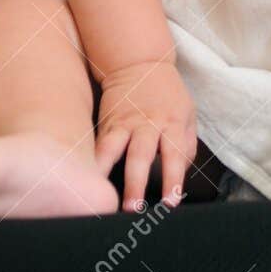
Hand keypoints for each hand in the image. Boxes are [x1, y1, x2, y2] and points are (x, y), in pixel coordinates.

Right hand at [93, 58, 196, 210]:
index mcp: (171, 124)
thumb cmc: (167, 94)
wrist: (138, 62)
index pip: (175, 155)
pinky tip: (82, 178)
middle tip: (132, 209)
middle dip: (136, 183)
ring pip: (112, 149)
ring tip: (98, 193)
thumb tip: (180, 172)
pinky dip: (92, 162)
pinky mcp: (106, 123)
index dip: (173, 180)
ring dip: (106, 173)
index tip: (170, 203)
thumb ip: (186, 144)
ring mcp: (123, 123)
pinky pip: (97, 145)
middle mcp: (147, 125)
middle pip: (140, 155)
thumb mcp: (188, 114)